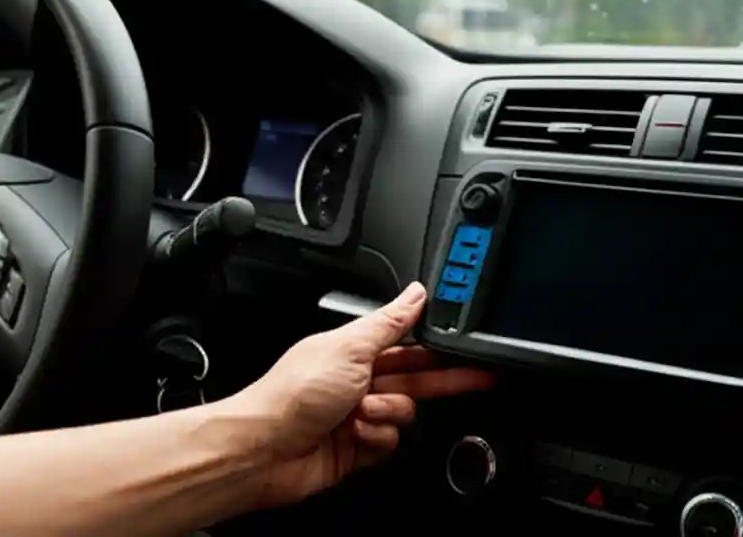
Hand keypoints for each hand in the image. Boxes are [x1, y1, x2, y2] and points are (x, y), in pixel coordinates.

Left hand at [230, 282, 493, 505]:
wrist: (262, 450)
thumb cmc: (292, 394)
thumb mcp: (348, 345)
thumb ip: (389, 321)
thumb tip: (416, 292)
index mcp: (357, 350)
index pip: (411, 341)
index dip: (441, 343)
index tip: (469, 346)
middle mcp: (360, 380)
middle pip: (419, 376)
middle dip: (446, 377)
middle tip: (480, 377)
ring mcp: (360, 415)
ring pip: (407, 411)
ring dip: (389, 412)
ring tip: (363, 412)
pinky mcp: (359, 447)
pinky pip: (391, 441)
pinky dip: (377, 438)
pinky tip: (357, 434)